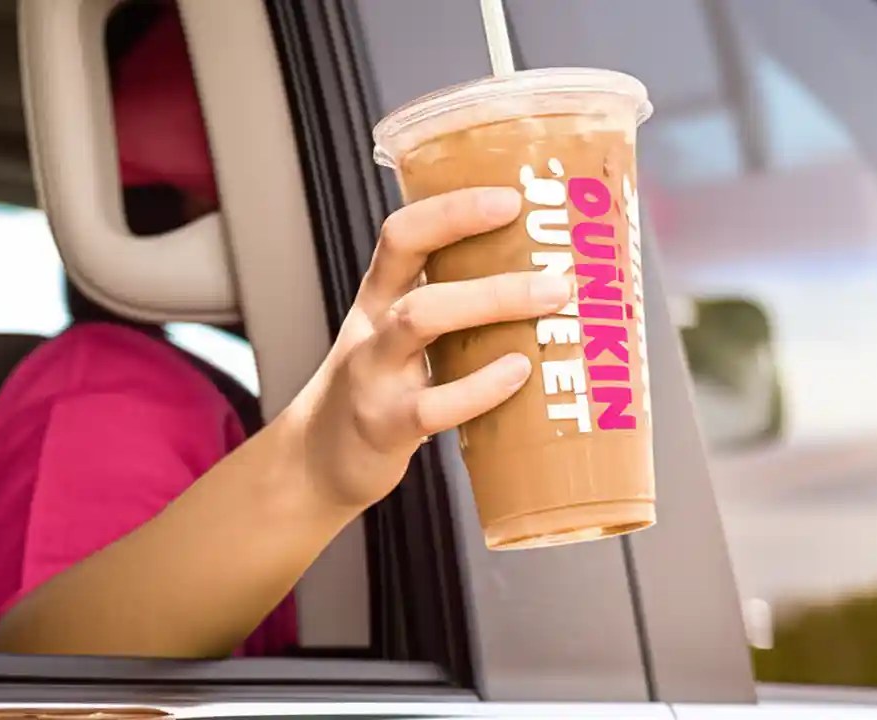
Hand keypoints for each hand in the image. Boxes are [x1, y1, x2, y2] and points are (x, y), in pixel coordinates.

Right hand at [287, 186, 572, 510]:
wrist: (320, 459)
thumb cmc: (384, 390)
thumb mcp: (403, 338)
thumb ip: (454, 309)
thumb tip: (548, 281)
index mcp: (379, 298)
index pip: (403, 234)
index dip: (454, 210)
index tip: (512, 198)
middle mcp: (371, 329)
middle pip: (420, 275)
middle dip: (488, 263)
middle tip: (556, 267)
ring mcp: (373, 376)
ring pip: (421, 320)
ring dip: (493, 302)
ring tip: (554, 301)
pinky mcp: (384, 426)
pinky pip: (432, 405)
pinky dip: (480, 387)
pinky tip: (519, 373)